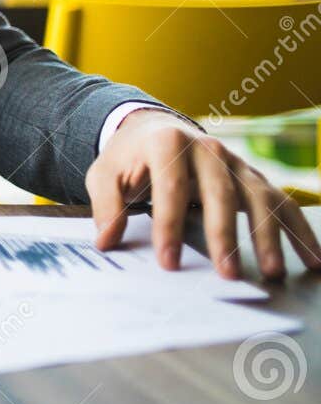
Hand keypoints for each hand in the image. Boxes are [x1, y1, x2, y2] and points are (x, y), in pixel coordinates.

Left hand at [86, 108, 320, 279]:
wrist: (154, 130)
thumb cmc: (128, 159)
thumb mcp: (104, 174)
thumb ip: (106, 204)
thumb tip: (107, 240)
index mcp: (166, 142)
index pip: (170, 186)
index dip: (169, 225)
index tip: (168, 261)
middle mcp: (207, 148)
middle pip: (220, 192)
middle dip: (225, 235)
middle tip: (227, 273)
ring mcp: (235, 162)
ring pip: (258, 197)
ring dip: (269, 235)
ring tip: (272, 272)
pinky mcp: (253, 178)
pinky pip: (282, 203)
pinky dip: (300, 230)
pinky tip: (312, 259)